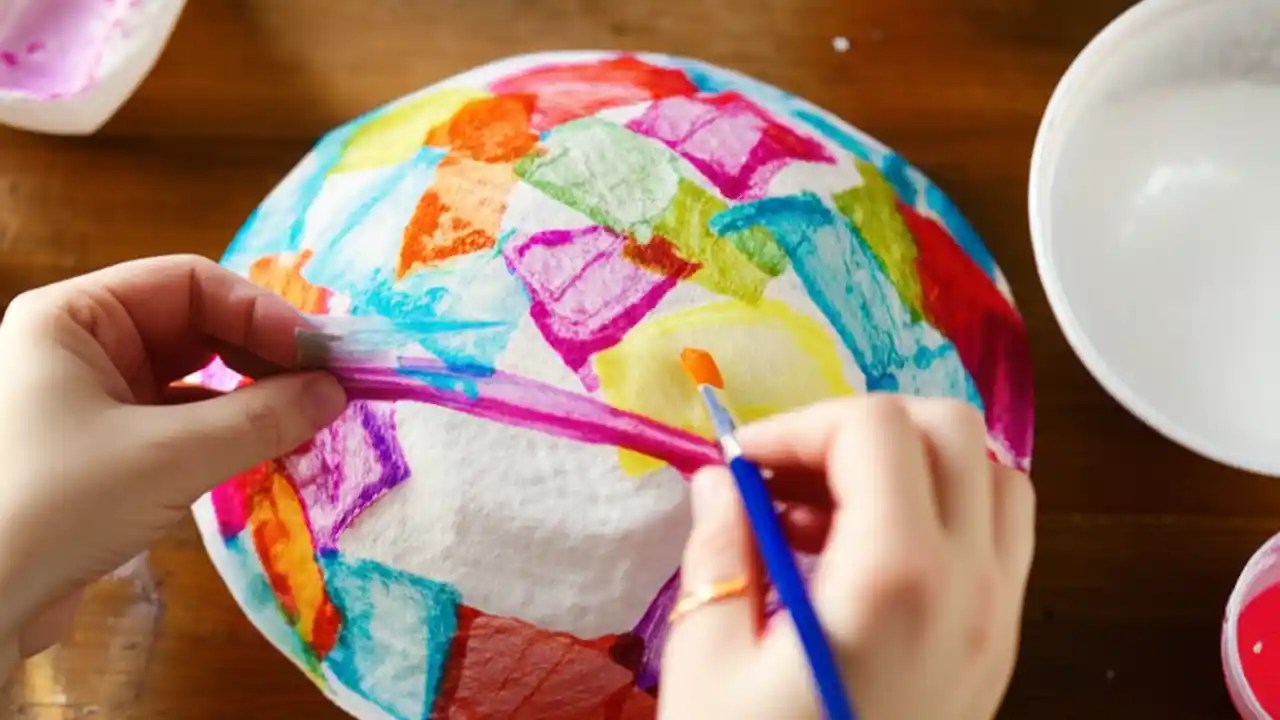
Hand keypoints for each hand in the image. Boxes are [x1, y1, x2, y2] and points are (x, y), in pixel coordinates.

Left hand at [0, 255, 345, 674]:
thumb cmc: (55, 504)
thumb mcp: (170, 456)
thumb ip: (262, 418)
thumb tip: (337, 392)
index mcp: (75, 316)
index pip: (190, 282)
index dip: (262, 312)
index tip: (321, 357)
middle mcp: (80, 344)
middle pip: (195, 323)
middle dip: (263, 352)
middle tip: (326, 384)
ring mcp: (90, 397)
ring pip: (193, 373)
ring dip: (252, 392)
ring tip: (307, 417)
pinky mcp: (103, 449)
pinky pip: (181, 419)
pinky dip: (228, 428)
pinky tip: (268, 447)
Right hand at [659, 396, 1034, 719]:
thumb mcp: (708, 664)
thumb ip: (720, 550)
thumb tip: (720, 481)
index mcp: (894, 580)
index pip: (875, 428)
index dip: (798, 425)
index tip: (742, 468)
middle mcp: (970, 585)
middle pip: (951, 429)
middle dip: (860, 427)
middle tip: (789, 478)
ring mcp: (999, 616)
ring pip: (995, 473)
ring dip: (914, 461)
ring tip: (834, 509)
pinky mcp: (1001, 645)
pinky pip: (1002, 533)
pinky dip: (948, 506)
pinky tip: (873, 551)